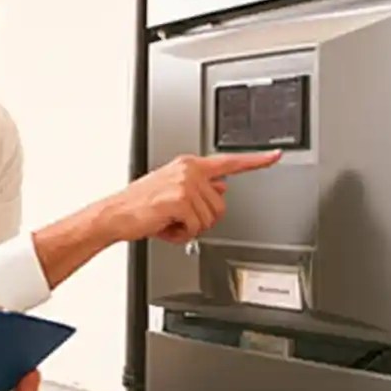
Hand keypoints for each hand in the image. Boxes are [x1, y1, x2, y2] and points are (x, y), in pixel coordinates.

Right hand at [99, 150, 281, 242]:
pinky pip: (196, 227)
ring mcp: (186, 183)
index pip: (229, 162)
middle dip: (202, 218)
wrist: (116, 214)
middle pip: (220, 205)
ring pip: (209, 218)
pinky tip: (166, 226)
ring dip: (189, 227)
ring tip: (169, 221)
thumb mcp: (173, 189)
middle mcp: (189, 170)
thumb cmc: (141, 205)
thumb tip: (220, 187)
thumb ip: (200, 187)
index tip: (275, 156)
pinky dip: (181, 234)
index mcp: (190, 165)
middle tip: (177, 217)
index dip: (255, 161)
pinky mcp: (180, 199)